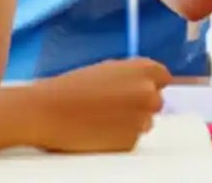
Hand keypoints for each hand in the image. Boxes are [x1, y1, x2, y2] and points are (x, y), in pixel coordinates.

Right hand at [26, 58, 171, 152]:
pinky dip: (118, 138)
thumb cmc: (71, 88)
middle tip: (112, 107)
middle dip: (139, 104)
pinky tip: (97, 130)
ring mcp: (142, 119)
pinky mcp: (131, 141)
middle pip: (155, 101)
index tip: (138, 90)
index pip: (163, 77)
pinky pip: (130, 140)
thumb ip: (131, 76)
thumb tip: (146, 85)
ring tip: (99, 118)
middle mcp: (148, 93)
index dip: (149, 84)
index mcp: (144, 70)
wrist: (47, 112)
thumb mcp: (107, 70)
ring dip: (129, 122)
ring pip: (144, 122)